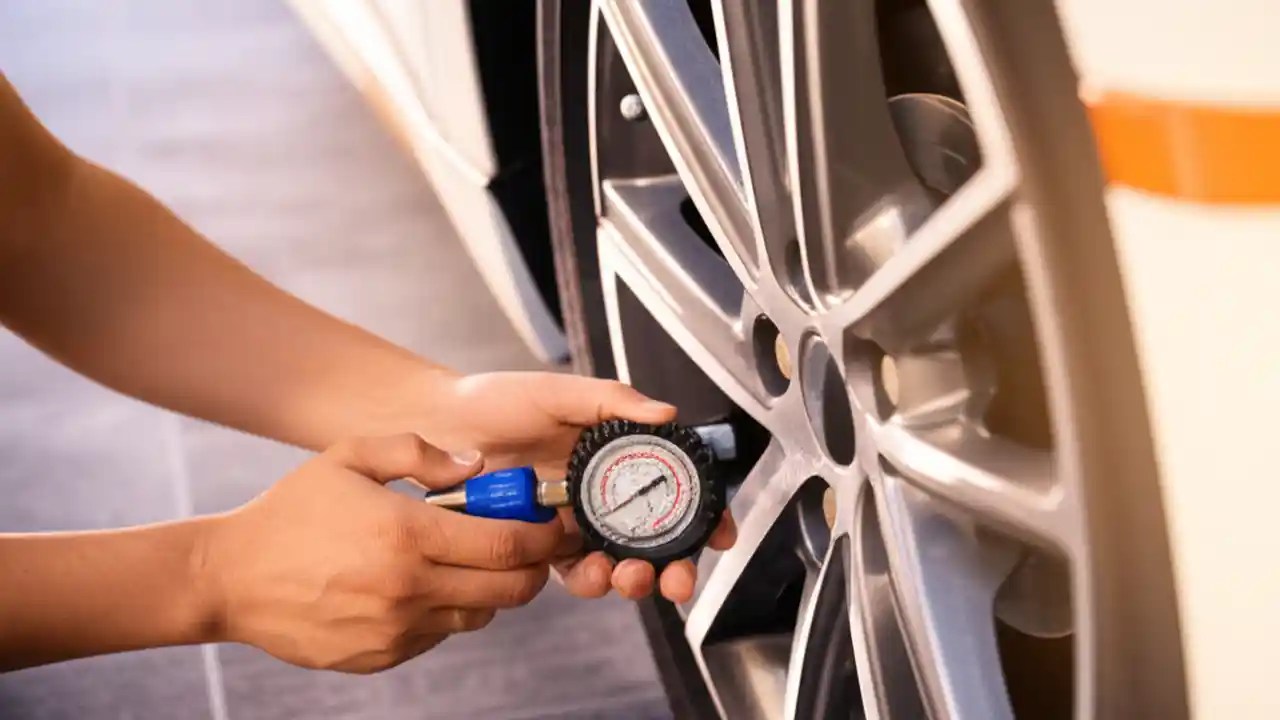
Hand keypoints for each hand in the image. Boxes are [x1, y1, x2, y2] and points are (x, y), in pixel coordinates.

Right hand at [203, 434, 562, 673]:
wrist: (231, 577)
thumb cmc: (294, 510)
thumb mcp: (351, 456)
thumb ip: (419, 453)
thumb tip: (477, 466)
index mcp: (405, 534)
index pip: (506, 544)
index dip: (541, 535)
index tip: (550, 524)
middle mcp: (407, 589)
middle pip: (509, 589)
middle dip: (533, 567)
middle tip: (531, 547)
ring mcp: (395, 630)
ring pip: (479, 615)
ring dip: (491, 589)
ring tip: (467, 560)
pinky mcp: (381, 657)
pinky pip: (440, 635)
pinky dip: (447, 611)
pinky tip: (422, 584)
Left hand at [440, 372, 735, 603]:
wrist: (440, 425)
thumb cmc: (497, 401)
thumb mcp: (559, 393)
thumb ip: (613, 400)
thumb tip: (665, 412)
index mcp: (618, 456)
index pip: (674, 489)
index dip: (704, 515)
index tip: (718, 534)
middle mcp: (602, 494)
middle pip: (655, 538)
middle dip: (675, 566)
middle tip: (676, 577)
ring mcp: (575, 523)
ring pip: (619, 562)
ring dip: (633, 578)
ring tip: (626, 576)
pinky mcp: (542, 546)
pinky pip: (573, 572)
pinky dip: (589, 579)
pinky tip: (589, 572)